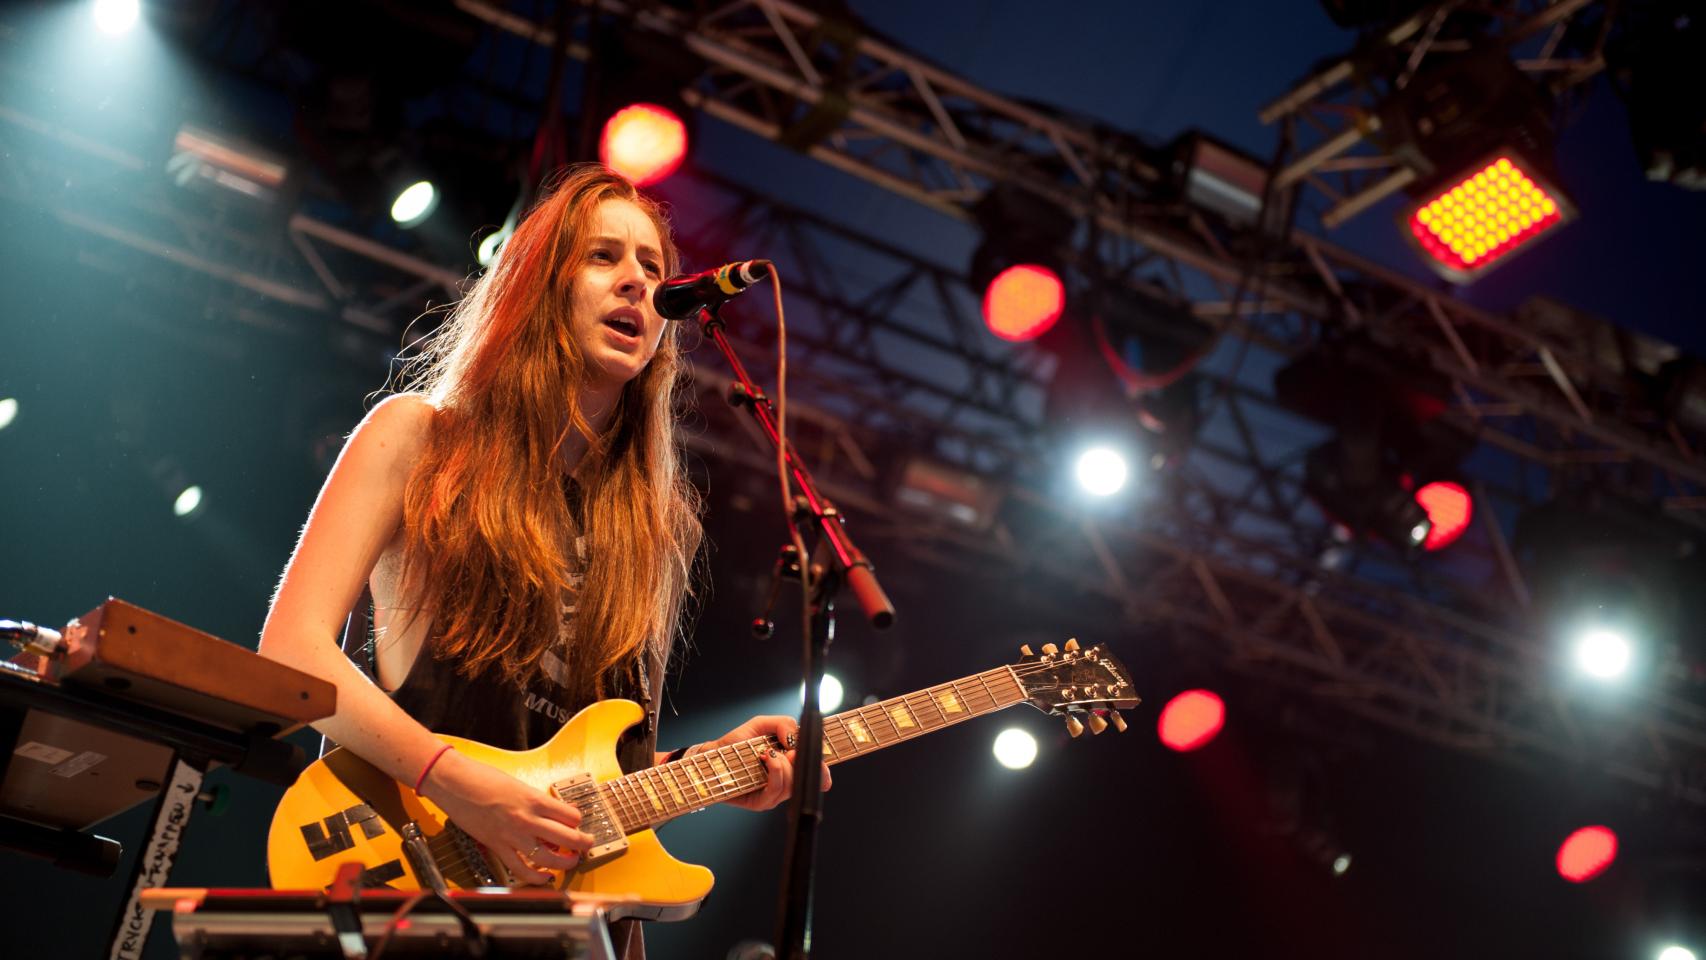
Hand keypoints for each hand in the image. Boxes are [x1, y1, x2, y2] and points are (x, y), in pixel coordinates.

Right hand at [419, 749, 594, 884]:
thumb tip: (552, 811)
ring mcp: (512, 835)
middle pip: (567, 838)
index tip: (578, 823)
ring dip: (564, 863)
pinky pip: (520, 869)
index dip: (578, 821)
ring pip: (547, 858)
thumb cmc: (483, 777)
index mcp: (534, 799)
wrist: (454, 782)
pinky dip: (536, 877)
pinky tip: (544, 877)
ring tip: (571, 862)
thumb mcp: (518, 784)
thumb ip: (535, 800)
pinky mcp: (497, 846)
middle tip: (587, 845)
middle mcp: (527, 819)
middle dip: (582, 844)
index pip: (571, 816)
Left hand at [698, 715, 832, 811]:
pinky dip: (775, 770)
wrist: (713, 756)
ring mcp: (774, 795)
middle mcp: (786, 783)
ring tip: (769, 752)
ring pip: (793, 784)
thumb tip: (795, 739)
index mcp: (791, 767)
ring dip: (785, 764)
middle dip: (808, 765)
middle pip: (810, 781)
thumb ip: (783, 723)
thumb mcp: (762, 724)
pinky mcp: (761, 802)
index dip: (824, 771)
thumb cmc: (738, 743)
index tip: (823, 759)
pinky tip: (766, 758)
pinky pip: (776, 790)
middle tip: (794, 751)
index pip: (817, 775)